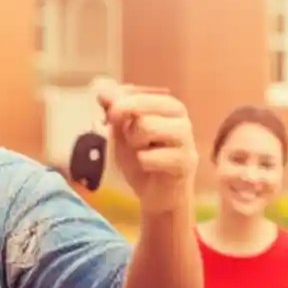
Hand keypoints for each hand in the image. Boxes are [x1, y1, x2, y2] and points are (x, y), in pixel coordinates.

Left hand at [93, 77, 197, 214]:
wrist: (158, 196)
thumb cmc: (142, 162)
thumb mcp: (122, 135)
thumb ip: (114, 112)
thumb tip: (102, 90)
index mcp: (167, 106)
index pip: (136, 92)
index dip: (116, 103)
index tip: (109, 117)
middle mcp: (181, 117)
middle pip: (142, 105)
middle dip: (124, 122)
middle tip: (124, 137)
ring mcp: (186, 139)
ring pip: (146, 126)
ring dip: (134, 144)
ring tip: (142, 153)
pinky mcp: (186, 162)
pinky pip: (150, 156)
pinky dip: (142, 164)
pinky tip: (150, 168)